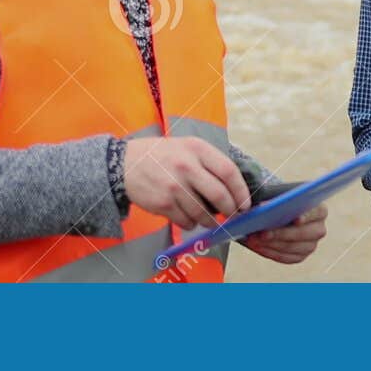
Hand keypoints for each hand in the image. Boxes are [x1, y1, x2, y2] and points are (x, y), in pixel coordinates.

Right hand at [122, 137, 251, 229]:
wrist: (125, 164)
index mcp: (197, 149)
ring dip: (210, 221)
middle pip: (219, 194)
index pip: (229, 171)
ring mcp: (174, 186)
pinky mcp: (163, 203)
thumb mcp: (187, 147)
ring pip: (203, 213)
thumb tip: (234, 189)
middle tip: (232, 215)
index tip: (245, 203)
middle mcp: (186, 166)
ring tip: (209, 220)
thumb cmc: (161, 156)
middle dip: (230, 209)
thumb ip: (209, 163)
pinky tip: (188, 217)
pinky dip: (191, 224)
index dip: (241, 191)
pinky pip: (186, 222)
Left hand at [242, 205, 327, 263]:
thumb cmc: (281, 200)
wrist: (279, 212)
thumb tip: (264, 207)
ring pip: (292, 247)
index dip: (307, 216)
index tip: (296, 219)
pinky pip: (285, 257)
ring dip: (271, 244)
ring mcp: (311, 245)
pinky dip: (269, 251)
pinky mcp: (300, 256)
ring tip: (254, 239)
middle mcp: (319, 229)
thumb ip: (276, 198)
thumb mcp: (280, 194)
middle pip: (303, 234)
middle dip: (281, 233)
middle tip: (263, 233)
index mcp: (320, 210)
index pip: (317, 213)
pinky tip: (257, 246)